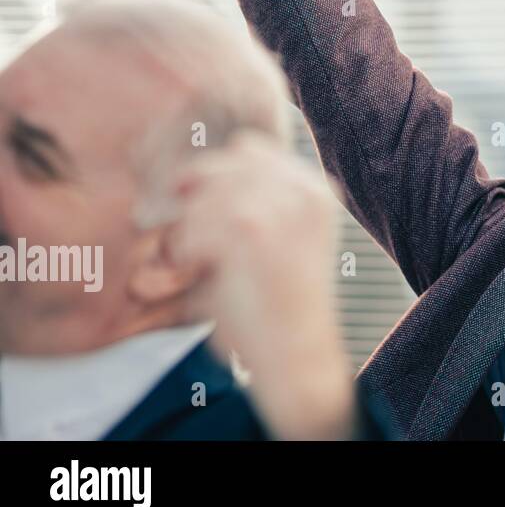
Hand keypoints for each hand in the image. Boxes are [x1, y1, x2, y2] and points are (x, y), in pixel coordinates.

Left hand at [162, 131, 357, 440]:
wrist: (297, 355)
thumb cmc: (282, 305)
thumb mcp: (285, 240)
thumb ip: (255, 202)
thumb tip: (185, 177)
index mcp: (317, 190)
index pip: (250, 150)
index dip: (218, 174)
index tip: (204, 207)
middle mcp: (303, 190)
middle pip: (221, 166)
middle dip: (198, 199)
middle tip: (194, 240)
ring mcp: (277, 205)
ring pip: (201, 196)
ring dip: (189, 229)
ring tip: (199, 263)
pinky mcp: (248, 229)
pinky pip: (190, 227)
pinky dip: (186, 254)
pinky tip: (203, 275)